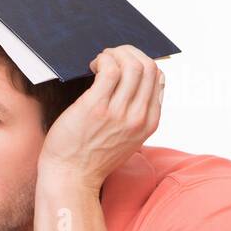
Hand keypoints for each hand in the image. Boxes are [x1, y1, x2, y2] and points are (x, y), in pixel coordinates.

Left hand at [39, 45, 164, 188]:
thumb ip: (135, 116)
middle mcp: (138, 117)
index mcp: (149, 123)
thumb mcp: (126, 140)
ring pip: (132, 65)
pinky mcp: (96, 108)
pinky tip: (93, 65)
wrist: (71, 178)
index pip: (159, 79)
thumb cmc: (91, 158)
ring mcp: (119, 113)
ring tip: (100, 60)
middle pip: (149, 67)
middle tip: (110, 56)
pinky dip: (104, 60)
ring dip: (115, 54)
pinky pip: (110, 70)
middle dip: (129, 53)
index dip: (142, 63)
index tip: (124, 64)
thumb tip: (133, 84)